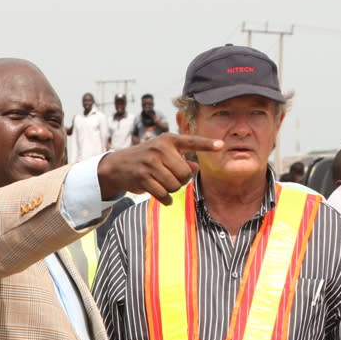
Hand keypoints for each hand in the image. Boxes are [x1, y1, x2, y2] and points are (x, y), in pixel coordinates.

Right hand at [96, 133, 221, 203]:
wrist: (118, 166)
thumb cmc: (147, 159)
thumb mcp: (164, 154)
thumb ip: (182, 160)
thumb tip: (196, 167)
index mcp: (169, 140)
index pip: (191, 142)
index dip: (207, 145)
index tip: (222, 146)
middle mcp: (160, 149)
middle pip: (185, 174)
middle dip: (182, 180)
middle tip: (172, 178)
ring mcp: (150, 163)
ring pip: (175, 185)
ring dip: (172, 190)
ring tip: (162, 184)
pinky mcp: (142, 177)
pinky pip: (164, 194)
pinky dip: (166, 199)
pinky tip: (162, 196)